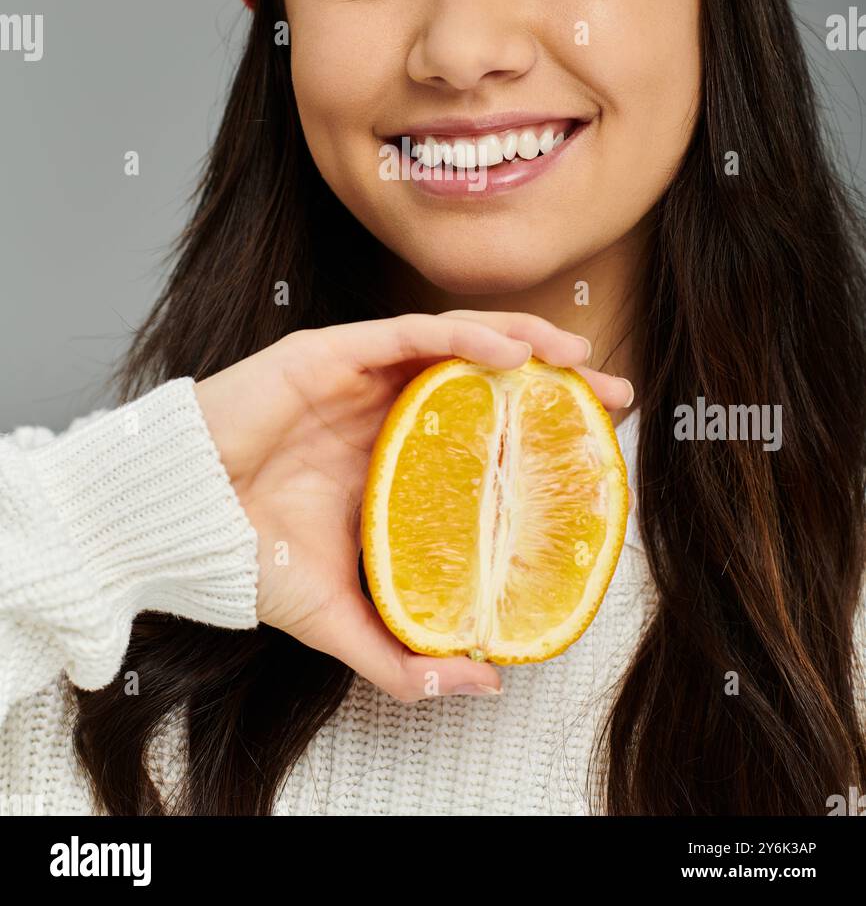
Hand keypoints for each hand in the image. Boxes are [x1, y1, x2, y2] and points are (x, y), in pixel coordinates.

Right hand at [193, 310, 633, 702]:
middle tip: (612, 397)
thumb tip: (482, 684)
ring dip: (522, 341)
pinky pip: (408, 332)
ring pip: (456, 341)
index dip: (543, 434)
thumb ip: (401, 656)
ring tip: (575, 360)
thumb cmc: (248, 557)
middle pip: (485, 380)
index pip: (485, 432)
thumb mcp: (339, 617)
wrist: (178, 523)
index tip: (599, 448)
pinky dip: (463, 335)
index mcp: (397, 458)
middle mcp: (388, 410)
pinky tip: (508, 353)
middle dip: (554, 383)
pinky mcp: (331, 353)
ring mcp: (361, 378)